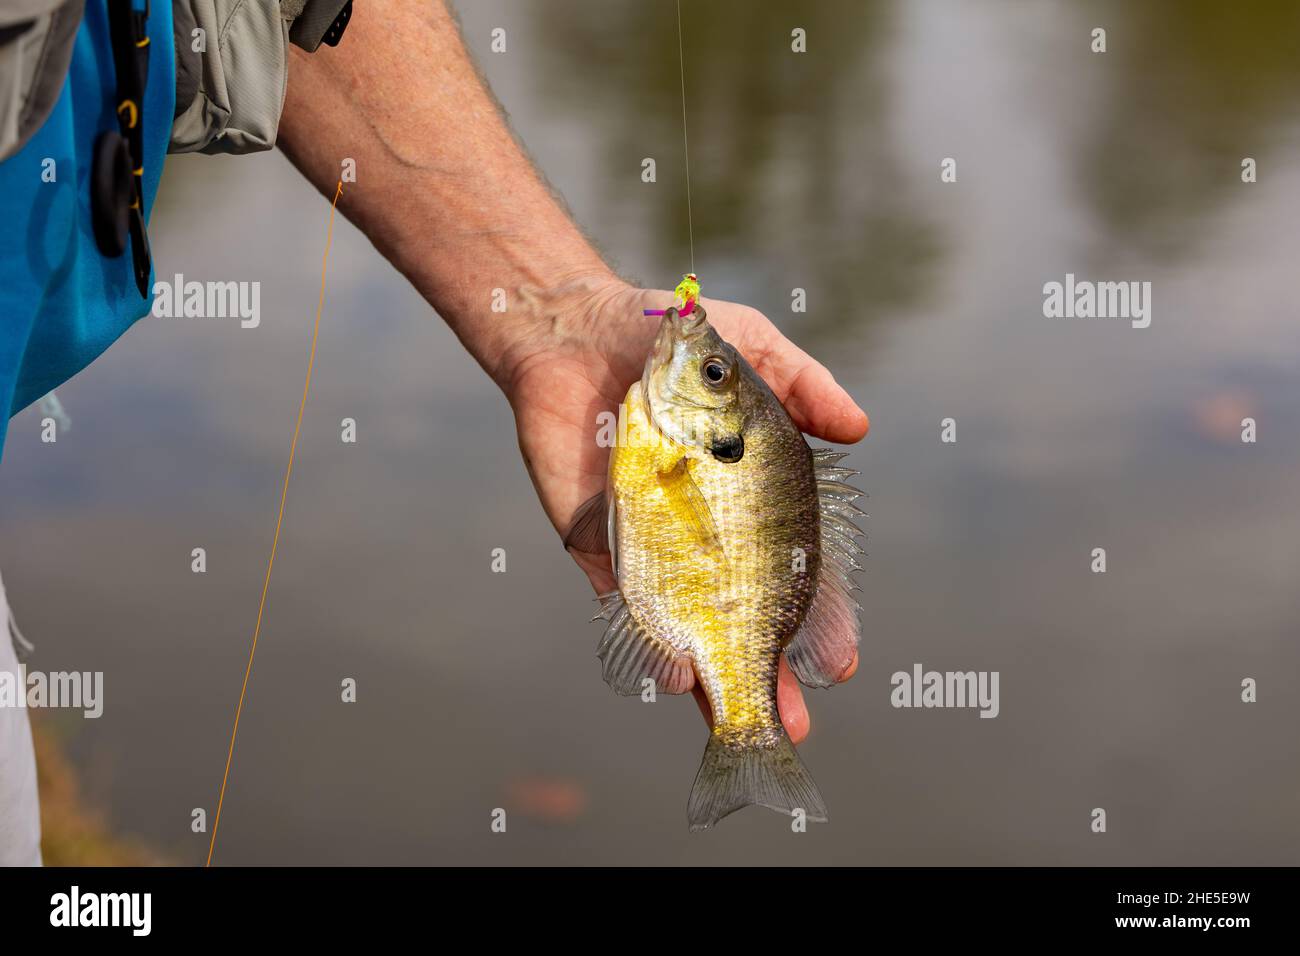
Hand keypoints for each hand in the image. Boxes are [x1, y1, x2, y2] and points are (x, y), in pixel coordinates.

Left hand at [502, 279, 868, 742]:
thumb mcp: (755, 351)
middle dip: (765, 668)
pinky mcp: (593, 539)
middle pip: (738, 616)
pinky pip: (618, 596)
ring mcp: (648, 542)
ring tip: (737, 713)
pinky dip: (642, 634)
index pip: (790, 574)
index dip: (815, 620)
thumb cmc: (673, 339)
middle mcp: (701, 532)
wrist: (576, 328)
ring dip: (708, 675)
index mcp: (746, 498)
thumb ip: (805, 387)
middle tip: (797, 716)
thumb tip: (860, 431)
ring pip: (682, 623)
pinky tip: (671, 672)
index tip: (839, 659)